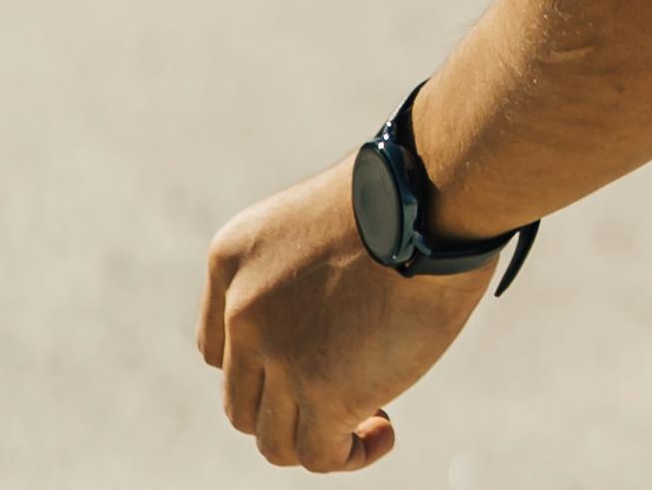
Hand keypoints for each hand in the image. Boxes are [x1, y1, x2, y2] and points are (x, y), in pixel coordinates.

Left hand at [199, 168, 486, 471]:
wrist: (432, 196)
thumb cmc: (401, 197)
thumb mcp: (319, 226)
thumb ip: (300, 280)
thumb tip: (321, 336)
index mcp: (232, 258)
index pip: (219, 350)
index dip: (262, 369)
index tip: (306, 366)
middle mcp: (241, 311)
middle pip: (244, 401)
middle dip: (289, 408)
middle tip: (343, 393)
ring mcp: (278, 356)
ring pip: (274, 439)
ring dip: (317, 438)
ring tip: (368, 421)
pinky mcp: (322, 395)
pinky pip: (320, 455)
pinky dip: (349, 455)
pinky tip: (382, 435)